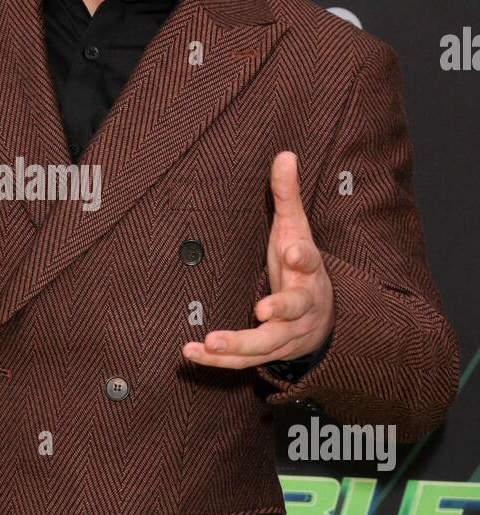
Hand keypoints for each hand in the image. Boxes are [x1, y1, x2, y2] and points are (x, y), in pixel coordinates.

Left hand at [181, 150, 333, 369]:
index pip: (310, 262)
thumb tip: (285, 154)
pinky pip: (243, 361)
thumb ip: (287, 195)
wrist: (324, 318)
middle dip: (279, 311)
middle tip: (262, 309)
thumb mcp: (296, 229)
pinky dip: (217, 360)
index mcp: (309, 273)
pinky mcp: (269, 351)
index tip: (293, 253)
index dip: (303, 257)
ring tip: (208, 343)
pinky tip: (190, 352)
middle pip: (293, 311)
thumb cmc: (300, 267)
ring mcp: (287, 334)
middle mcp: (302, 307)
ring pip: (266, 344)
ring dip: (238, 346)